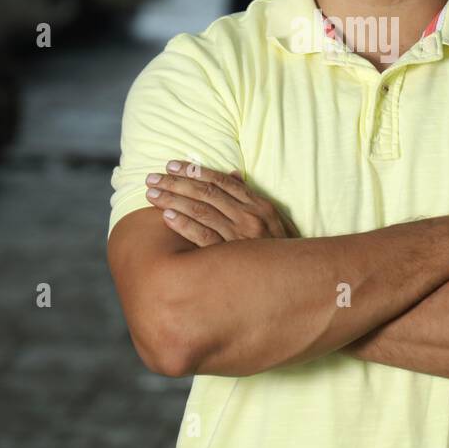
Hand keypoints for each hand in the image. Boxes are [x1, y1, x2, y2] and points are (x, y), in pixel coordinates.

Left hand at [145, 160, 298, 246]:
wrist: (296, 281)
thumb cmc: (280, 250)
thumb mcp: (272, 220)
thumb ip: (250, 197)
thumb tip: (233, 174)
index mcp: (259, 205)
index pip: (220, 182)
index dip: (194, 171)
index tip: (172, 166)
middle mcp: (250, 217)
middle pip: (206, 193)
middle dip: (176, 183)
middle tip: (152, 178)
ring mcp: (241, 237)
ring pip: (201, 211)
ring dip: (173, 199)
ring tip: (152, 194)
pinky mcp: (231, 257)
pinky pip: (203, 237)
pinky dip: (184, 224)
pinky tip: (166, 216)